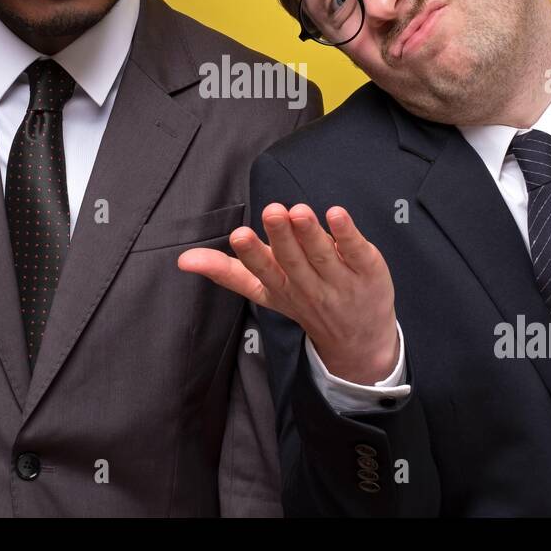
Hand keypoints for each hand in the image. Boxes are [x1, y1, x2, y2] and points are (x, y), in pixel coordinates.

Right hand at [178, 203, 399, 384]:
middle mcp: (308, 287)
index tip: (239, 234)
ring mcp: (339, 281)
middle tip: (272, 210)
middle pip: (292, 260)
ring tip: (299, 210)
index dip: (250, 254)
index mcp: (279, 288)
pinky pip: (356, 252)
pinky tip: (338, 213)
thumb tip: (183, 260)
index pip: (262, 272)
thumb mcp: (264, 292)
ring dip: (310, 233)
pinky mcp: (367, 271)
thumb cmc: (305, 302)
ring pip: (322, 256)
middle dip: (281, 236)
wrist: (358, 340)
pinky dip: (347, 234)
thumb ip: (227, 272)